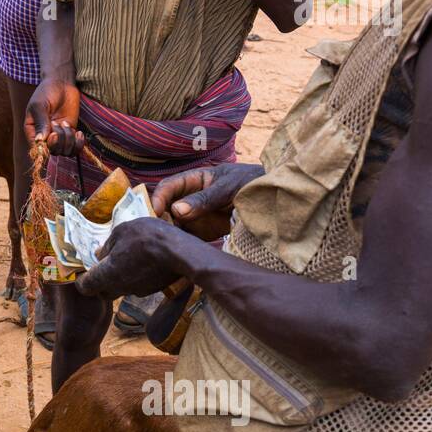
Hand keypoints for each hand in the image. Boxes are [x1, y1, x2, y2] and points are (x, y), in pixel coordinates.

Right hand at [24, 77, 84, 155]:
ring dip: (69, 139)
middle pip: (53, 152)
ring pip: (65, 152)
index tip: (53, 134)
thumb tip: (40, 141)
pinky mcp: (70, 134)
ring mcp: (59, 136)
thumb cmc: (46, 91)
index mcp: (32, 131)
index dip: (47, 147)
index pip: (37, 149)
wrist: (61, 83)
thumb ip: (40, 122)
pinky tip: (79, 133)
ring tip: (66, 123)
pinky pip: (75, 148)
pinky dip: (78, 144)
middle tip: (59, 122)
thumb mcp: (39, 105)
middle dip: (60, 140)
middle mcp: (45, 137)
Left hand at [75, 217, 184, 299]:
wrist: (181, 252)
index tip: (83, 271)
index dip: (81, 280)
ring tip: (127, 257)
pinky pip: (137, 284)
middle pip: (103, 290)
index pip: (85, 287)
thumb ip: (107, 245)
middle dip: (100, 279)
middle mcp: (120, 287)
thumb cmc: (147, 237)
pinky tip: (143, 261)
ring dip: (119, 276)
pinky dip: (136, 275)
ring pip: (121, 287)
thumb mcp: (122, 231)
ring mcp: (137, 290)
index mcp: (107, 274)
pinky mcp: (152, 289)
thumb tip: (100, 254)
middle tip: (105, 262)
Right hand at [149, 162, 263, 240]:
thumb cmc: (252, 183)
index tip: (154, 211)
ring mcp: (196, 217)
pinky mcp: (203, 233)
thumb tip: (177, 211)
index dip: (158, 197)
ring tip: (170, 243)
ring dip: (168, 233)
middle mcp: (190, 199)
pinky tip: (180, 251)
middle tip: (160, 231)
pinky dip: (181, 245)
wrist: (276, 201)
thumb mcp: (229, 186)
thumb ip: (205, 198)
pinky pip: (186, 239)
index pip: (168, 187)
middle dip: (159, 218)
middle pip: (166, 208)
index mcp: (194, 180)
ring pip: (172, 225)